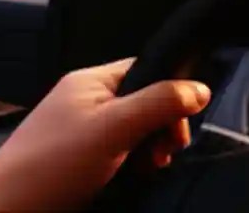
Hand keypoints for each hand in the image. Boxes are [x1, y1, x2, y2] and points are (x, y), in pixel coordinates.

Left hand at [0, 58, 210, 211]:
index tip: (181, 123)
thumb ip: (159, 103)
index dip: (171, 93)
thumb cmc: (47, 167)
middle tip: (163, 153)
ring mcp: (82, 134)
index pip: (147, 69)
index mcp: (90, 81)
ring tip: (145, 170)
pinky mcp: (80, 163)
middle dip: (163, 128)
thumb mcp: (114, 127)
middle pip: (146, 103)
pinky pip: (120, 155)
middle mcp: (86, 103)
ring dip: (149, 151)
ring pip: (135, 132)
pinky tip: (130, 179)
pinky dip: (132, 167)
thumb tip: (200, 88)